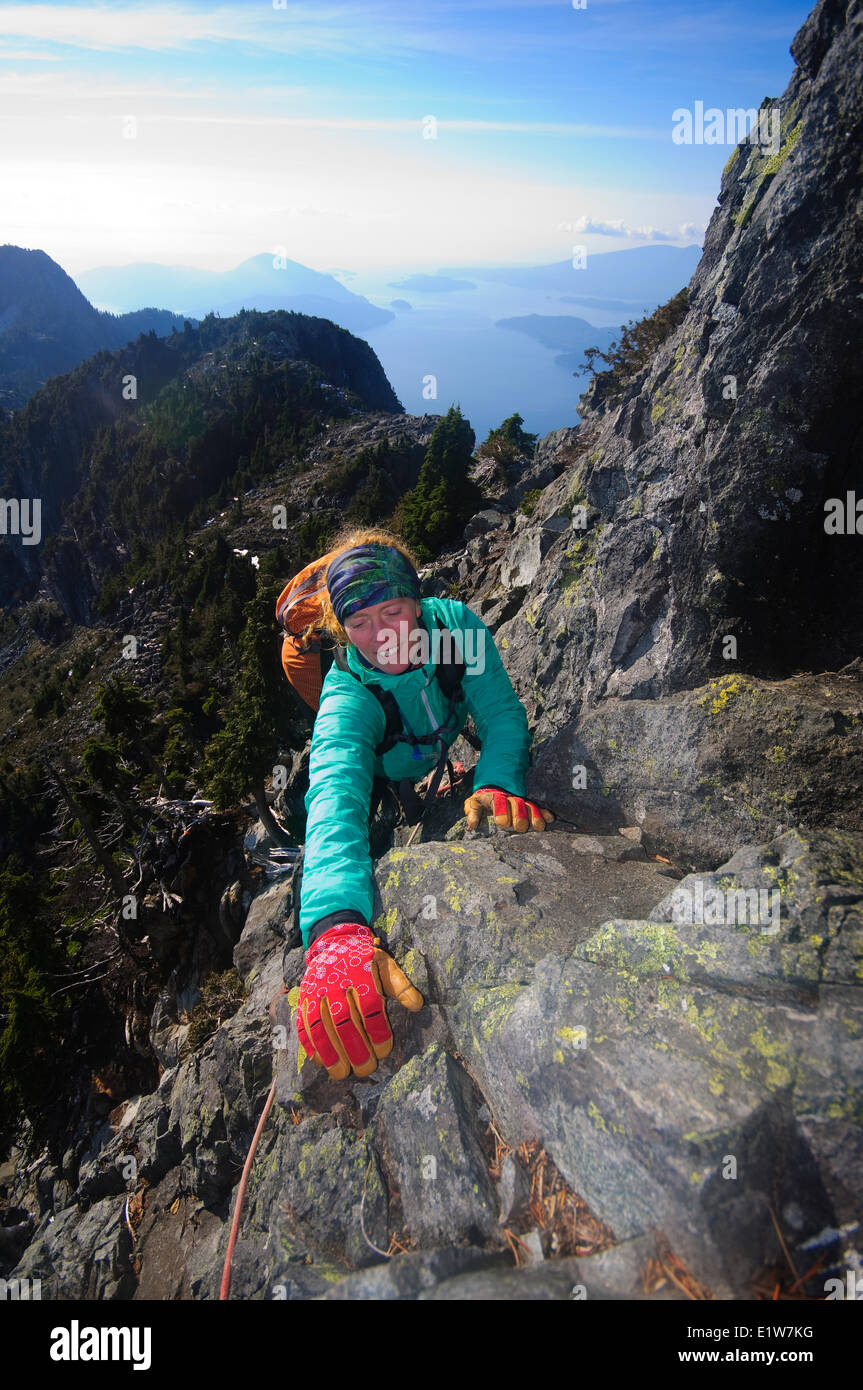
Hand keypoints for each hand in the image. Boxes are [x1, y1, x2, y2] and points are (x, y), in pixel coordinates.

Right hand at [296, 922, 422, 1079]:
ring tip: (341, 1073)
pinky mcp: (303, 998)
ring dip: (330, 1051)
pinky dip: (310, 1044)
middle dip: (354, 1047)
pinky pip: (303, 1023)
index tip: (384, 1051)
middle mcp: (335, 982)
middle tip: (366, 1069)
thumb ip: (400, 986)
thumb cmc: (365, 960)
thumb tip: (418, 1005)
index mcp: (360, 973)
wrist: (334, 941)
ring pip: (319, 1024)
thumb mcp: (386, 965)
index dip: (377, 1030)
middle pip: (343, 1019)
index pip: (369, 1005)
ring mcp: (316, 991)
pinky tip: (321, 1061)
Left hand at [464, 785, 554, 832]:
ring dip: (535, 816)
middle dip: (519, 816)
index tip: (502, 823)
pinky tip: (550, 819)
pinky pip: (539, 806)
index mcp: (495, 797)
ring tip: (539, 827)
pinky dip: (545, 812)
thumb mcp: (474, 803)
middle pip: (517, 804)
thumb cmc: (484, 800)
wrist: (496, 786)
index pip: (499, 803)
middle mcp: (510, 797)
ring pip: (530, 806)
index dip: (502, 811)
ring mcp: (522, 800)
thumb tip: (472, 825)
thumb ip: (473, 812)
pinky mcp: (530, 803)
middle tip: (520, 827)